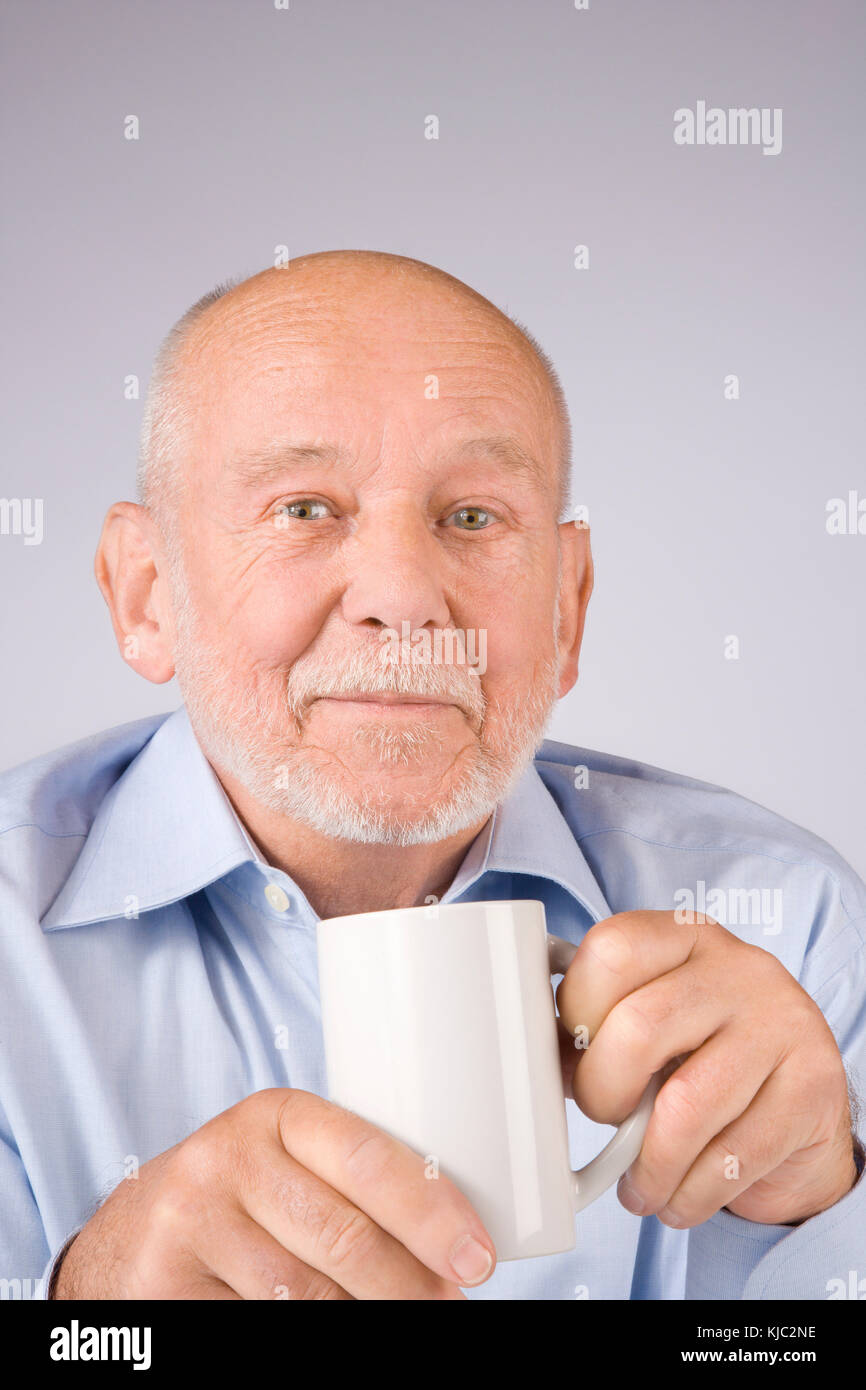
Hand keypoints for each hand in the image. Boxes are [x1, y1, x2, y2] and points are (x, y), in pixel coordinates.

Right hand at [52, 1089, 495, 1298]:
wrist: (132, 1236)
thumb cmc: (242, 1198)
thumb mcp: (291, 1164)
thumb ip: (351, 1179)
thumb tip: (452, 1237)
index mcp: (277, 1114)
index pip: (367, 1158)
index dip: (430, 1212)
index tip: (476, 1257)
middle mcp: (228, 1157)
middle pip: (344, 1237)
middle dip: (409, 1283)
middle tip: (447, 1302)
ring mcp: (191, 1221)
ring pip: (306, 1294)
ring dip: (366, 1315)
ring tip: (398, 1314)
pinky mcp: (166, 1281)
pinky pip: (259, 1322)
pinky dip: (306, 1331)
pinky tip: (332, 1324)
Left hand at [555, 910, 857, 1227]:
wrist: (799, 1106)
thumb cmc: (701, 1060)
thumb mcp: (651, 1026)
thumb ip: (598, 1031)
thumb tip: (541, 1066)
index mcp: (685, 938)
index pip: (612, 950)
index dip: (576, 1010)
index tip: (572, 1054)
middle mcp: (739, 968)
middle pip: (641, 1026)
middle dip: (604, 1093)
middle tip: (604, 1119)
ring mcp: (782, 1022)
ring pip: (686, 1105)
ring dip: (649, 1165)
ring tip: (639, 1183)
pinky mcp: (813, 1086)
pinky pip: (732, 1157)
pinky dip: (691, 1193)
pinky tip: (679, 1195)